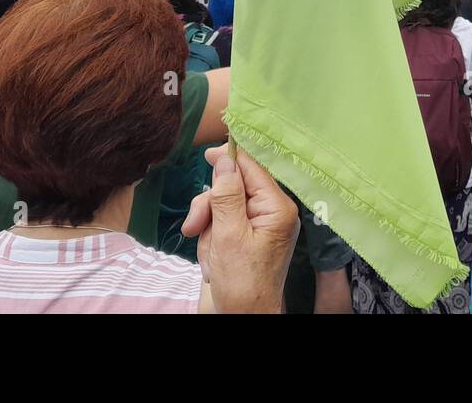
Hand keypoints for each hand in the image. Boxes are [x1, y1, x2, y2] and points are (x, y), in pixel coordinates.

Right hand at [182, 145, 299, 313]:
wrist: (245, 317)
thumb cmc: (242, 283)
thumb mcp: (228, 235)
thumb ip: (226, 195)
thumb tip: (226, 159)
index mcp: (277, 207)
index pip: (253, 168)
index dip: (230, 159)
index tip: (207, 154)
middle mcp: (274, 211)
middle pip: (234, 187)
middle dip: (211, 206)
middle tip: (194, 226)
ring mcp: (262, 224)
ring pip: (225, 206)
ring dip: (209, 227)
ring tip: (208, 255)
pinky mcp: (250, 236)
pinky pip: (225, 224)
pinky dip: (213, 238)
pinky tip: (212, 259)